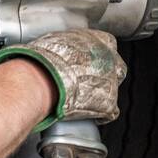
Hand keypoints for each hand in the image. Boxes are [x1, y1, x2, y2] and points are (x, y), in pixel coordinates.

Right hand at [0, 30, 126, 127]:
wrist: (42, 77)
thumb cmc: (43, 58)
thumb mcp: (56, 42)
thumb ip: (66, 46)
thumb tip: (58, 50)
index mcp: (98, 40)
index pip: (108, 45)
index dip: (100, 55)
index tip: (92, 61)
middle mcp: (109, 59)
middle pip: (116, 68)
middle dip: (106, 75)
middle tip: (91, 81)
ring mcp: (110, 82)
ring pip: (113, 90)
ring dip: (102, 95)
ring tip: (86, 100)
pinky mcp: (107, 103)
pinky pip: (110, 112)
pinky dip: (102, 116)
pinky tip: (93, 117)